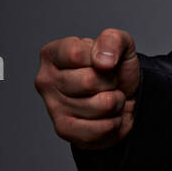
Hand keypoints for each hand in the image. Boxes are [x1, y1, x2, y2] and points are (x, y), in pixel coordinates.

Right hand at [34, 28, 140, 150]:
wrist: (125, 99)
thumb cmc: (116, 70)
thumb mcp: (121, 44)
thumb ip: (112, 40)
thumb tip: (102, 61)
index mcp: (52, 54)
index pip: (77, 54)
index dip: (101, 58)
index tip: (103, 62)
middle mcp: (46, 80)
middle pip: (89, 81)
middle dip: (110, 82)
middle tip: (107, 82)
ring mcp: (52, 107)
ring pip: (101, 104)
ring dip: (115, 101)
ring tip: (108, 97)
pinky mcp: (64, 130)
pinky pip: (101, 128)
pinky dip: (114, 121)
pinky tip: (106, 116)